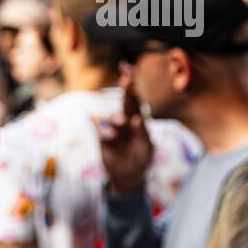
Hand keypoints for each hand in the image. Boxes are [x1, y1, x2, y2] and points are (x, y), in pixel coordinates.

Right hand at [96, 70, 153, 194]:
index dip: (132, 84)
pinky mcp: (103, 139)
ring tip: (123, 124)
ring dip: (118, 119)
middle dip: (126, 90)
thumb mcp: (146, 148)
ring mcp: (113, 129)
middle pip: (125, 102)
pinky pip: (101, 131)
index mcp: (138, 119)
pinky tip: (112, 135)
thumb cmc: (141, 160)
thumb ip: (142, 133)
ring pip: (112, 117)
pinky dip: (107, 132)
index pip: (136, 99)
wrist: (129, 178)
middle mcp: (125, 121)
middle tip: (126, 80)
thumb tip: (137, 119)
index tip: (129, 70)